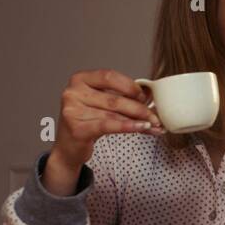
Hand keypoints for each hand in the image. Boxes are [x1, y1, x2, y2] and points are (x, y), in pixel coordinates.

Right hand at [44, 70, 162, 193]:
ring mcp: (72, 111)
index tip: (144, 97)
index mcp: (80, 79)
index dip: (130, 86)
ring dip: (138, 120)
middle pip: (114, 98)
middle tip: (155, 116)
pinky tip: (142, 128)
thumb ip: (120, 97)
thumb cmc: (87, 122)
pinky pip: (108, 125)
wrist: (68, 148)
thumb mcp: (100, 104)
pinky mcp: (78, 128)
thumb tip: (149, 94)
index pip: (109, 76)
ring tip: (153, 125)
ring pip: (114, 114)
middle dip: (139, 108)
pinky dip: (128, 126)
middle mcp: (73, 92)